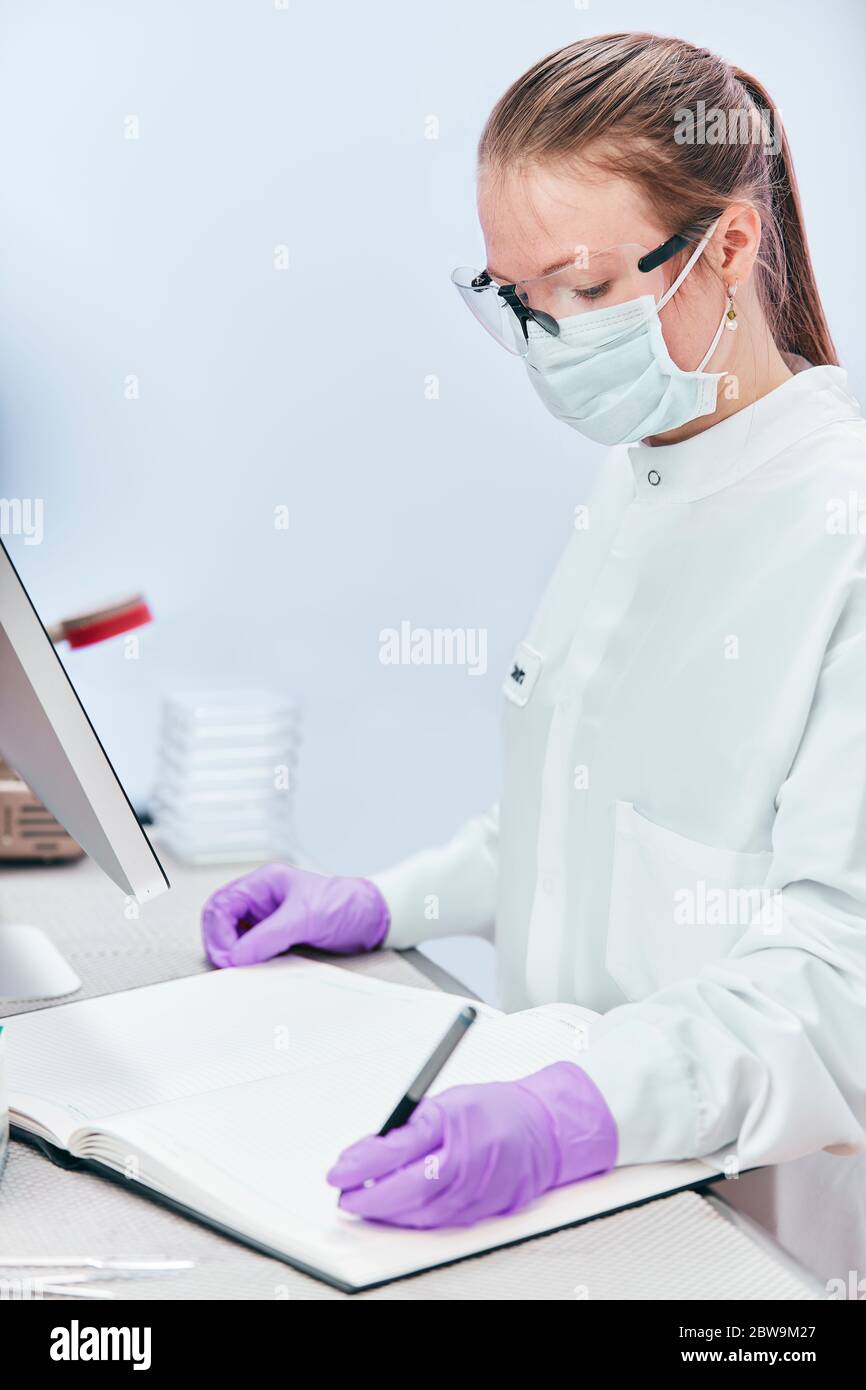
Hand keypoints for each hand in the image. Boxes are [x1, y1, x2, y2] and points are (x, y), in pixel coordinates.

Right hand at [201, 863, 388, 967]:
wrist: (373, 919)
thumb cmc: (345, 904)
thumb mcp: (306, 917)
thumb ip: (269, 936)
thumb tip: (234, 956)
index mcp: (263, 883)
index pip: (221, 905)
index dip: (218, 932)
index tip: (228, 957)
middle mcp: (260, 900)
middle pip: (220, 921)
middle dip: (219, 943)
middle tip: (229, 967)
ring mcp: (267, 919)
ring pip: (232, 937)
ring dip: (231, 954)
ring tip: (240, 970)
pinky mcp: (276, 938)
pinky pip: (250, 950)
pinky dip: (246, 961)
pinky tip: (254, 971)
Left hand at [327, 1062, 616, 1227]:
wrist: (542, 1129)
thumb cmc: (491, 1109)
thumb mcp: (445, 1102)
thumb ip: (408, 1128)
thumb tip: (364, 1154)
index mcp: (452, 1122)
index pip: (395, 1148)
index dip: (361, 1162)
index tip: (338, 1170)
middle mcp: (466, 1158)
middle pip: (405, 1188)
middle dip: (368, 1195)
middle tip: (345, 1193)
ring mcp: (477, 1188)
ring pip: (420, 1212)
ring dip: (386, 1212)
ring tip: (365, 1202)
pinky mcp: (484, 1208)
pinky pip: (439, 1221)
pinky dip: (412, 1219)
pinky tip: (396, 1212)